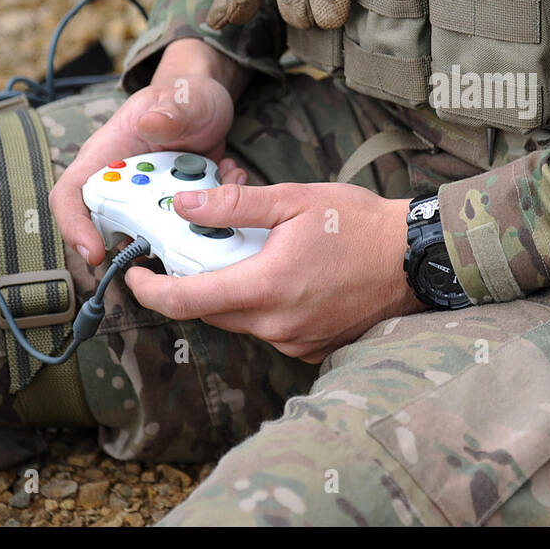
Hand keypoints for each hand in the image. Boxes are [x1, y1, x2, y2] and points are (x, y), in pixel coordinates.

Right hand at [50, 40, 248, 265]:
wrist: (209, 104)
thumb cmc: (184, 97)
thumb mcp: (181, 99)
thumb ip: (169, 113)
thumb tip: (151, 125)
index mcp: (105, 154)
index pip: (70, 195)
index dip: (73, 226)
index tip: (93, 252)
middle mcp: (122, 183)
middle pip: (109, 227)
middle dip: (138, 238)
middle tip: (176, 233)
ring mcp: (150, 198)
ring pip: (154, 233)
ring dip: (187, 224)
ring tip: (218, 185)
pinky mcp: (177, 206)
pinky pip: (190, 225)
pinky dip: (215, 213)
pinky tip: (231, 176)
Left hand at [125, 183, 420, 363]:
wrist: (415, 258)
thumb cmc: (360, 224)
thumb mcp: (295, 199)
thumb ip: (236, 205)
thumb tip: (185, 205)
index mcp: (265, 287)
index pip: (185, 300)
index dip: (149, 290)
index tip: (134, 274)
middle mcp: (276, 324)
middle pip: (209, 311)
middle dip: (193, 282)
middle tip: (195, 249)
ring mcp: (295, 341)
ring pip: (240, 321)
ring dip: (231, 292)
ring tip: (251, 256)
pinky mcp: (311, 348)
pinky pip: (269, 330)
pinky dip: (263, 306)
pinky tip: (284, 277)